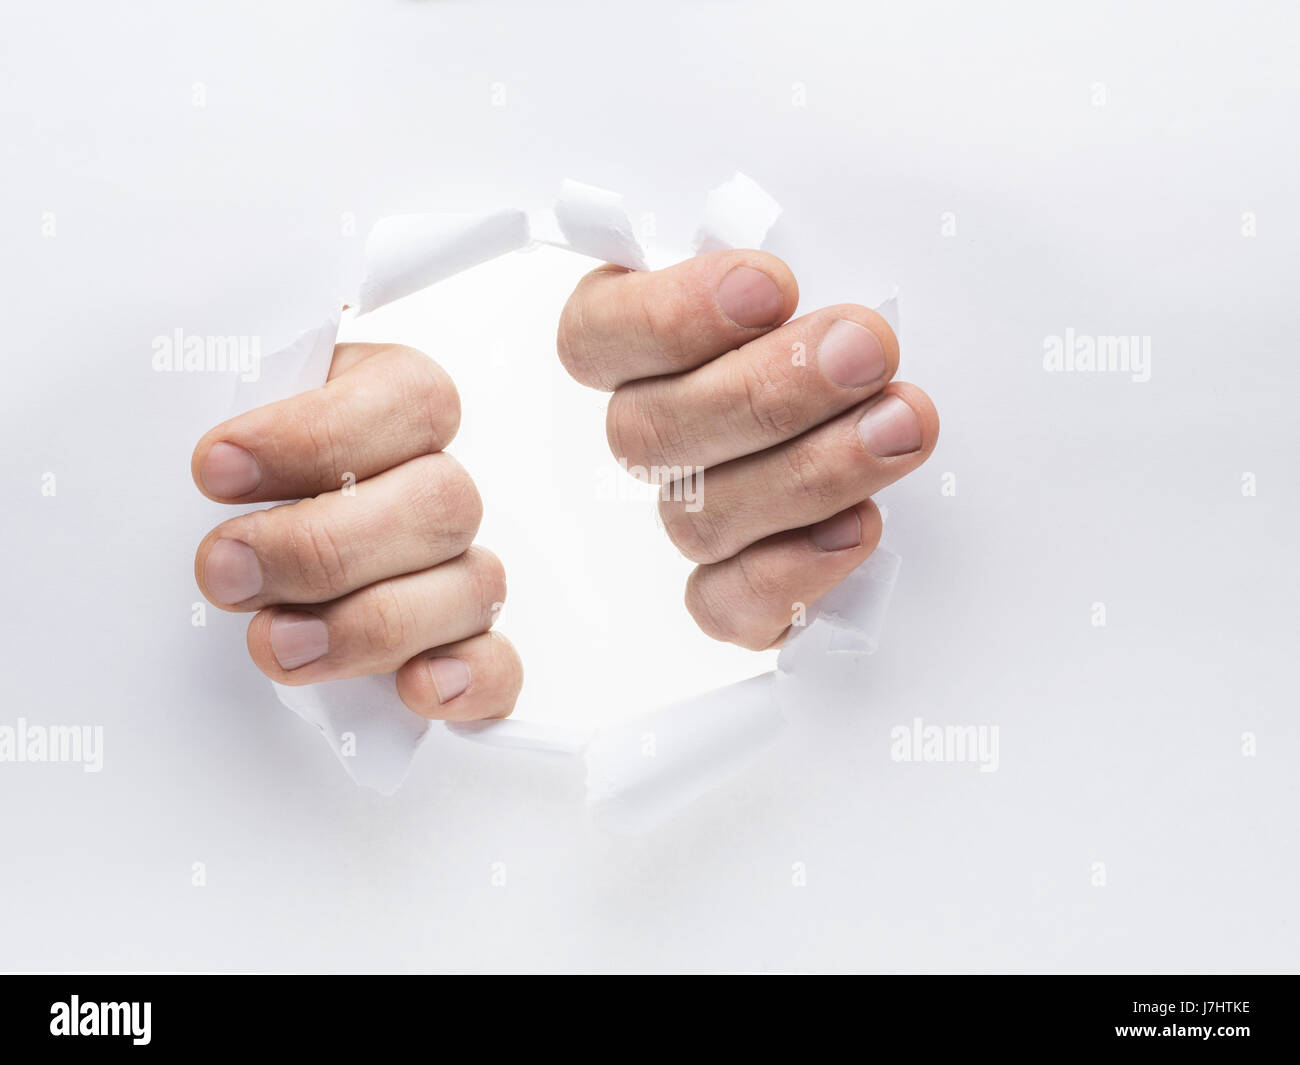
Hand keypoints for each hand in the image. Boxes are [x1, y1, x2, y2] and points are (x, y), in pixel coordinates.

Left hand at [191, 343, 521, 720]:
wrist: (225, 565)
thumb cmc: (223, 498)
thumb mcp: (213, 435)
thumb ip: (226, 412)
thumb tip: (215, 404)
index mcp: (391, 411)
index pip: (411, 398)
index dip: (318, 436)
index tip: (215, 469)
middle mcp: (436, 490)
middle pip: (442, 503)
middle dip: (326, 546)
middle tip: (224, 570)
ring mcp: (459, 575)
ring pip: (474, 587)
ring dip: (373, 624)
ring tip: (276, 644)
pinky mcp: (465, 656)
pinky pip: (501, 668)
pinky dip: (469, 680)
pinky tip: (414, 688)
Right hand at [558, 251, 938, 649]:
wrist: (928, 422)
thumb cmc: (869, 337)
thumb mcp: (842, 270)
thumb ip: (802, 267)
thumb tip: (805, 291)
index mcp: (651, 345)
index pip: (595, 336)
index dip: (669, 317)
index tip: (772, 287)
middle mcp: (658, 437)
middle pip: (646, 435)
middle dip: (767, 392)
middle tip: (866, 351)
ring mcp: (693, 518)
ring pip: (695, 518)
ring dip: (806, 472)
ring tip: (899, 427)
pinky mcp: (738, 595)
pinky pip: (722, 605)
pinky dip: (789, 571)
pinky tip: (859, 526)